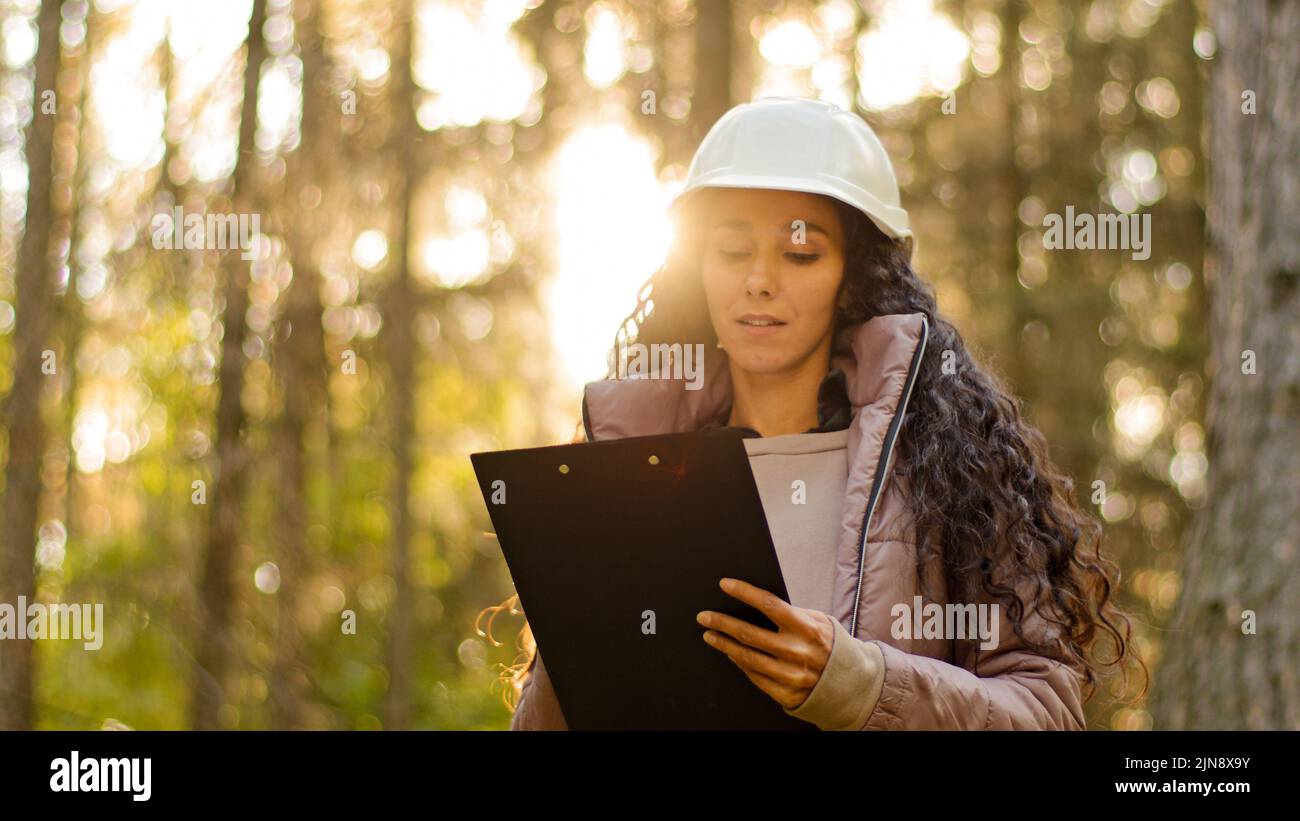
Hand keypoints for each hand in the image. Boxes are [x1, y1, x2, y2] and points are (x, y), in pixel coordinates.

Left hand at [696, 577, 835, 710]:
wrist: (852, 683)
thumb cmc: (830, 645)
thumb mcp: (820, 622)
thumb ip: (793, 614)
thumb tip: (757, 603)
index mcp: (807, 628)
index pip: (769, 604)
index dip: (744, 592)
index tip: (725, 584)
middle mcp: (797, 652)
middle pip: (749, 634)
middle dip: (722, 623)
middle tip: (704, 616)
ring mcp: (791, 675)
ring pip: (747, 658)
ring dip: (724, 645)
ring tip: (710, 635)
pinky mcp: (786, 694)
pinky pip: (755, 677)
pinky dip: (739, 663)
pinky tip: (730, 653)